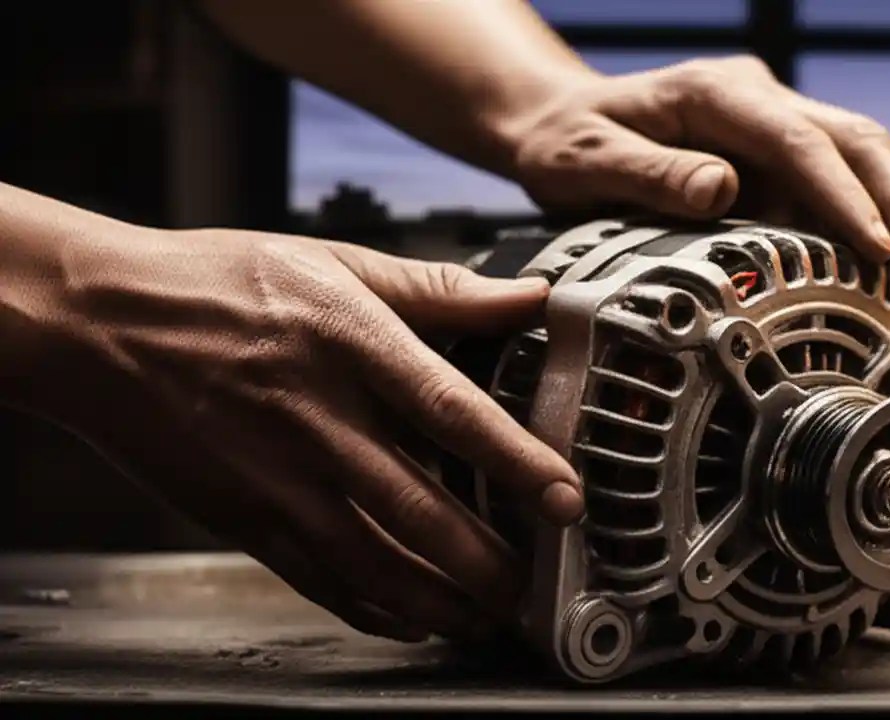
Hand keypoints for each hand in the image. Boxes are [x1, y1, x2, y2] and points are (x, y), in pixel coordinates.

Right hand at [20, 225, 583, 641]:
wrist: (101, 323)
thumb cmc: (220, 284)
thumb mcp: (335, 261)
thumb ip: (439, 290)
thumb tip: (527, 296)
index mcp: (350, 343)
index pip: (451, 411)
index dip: (515, 461)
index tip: (566, 499)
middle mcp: (318, 419)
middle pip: (419, 509)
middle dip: (486, 561)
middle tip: (534, 586)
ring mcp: (277, 477)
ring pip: (373, 562)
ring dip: (439, 599)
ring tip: (487, 616)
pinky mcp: (244, 516)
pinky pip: (319, 578)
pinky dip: (372, 608)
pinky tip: (412, 618)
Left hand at [502, 55, 889, 284]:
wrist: (557, 124)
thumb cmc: (566, 142)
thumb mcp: (586, 161)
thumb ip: (650, 175)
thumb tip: (722, 190)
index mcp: (713, 93)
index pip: (798, 140)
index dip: (843, 196)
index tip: (876, 247)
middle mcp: (755, 101)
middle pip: (853, 140)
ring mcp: (769, 129)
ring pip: (858, 158)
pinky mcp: (772, 160)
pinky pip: (835, 185)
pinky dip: (869, 223)